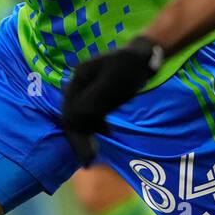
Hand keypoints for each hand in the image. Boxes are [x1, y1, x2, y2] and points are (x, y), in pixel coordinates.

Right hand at [61, 37, 163, 164]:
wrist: (144, 54)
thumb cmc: (130, 66)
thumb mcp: (112, 82)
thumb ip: (93, 99)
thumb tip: (76, 118)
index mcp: (79, 77)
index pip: (69, 110)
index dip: (75, 133)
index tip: (84, 152)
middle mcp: (79, 83)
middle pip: (72, 114)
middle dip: (79, 137)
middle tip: (88, 159)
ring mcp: (88, 88)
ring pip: (81, 116)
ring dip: (86, 133)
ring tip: (93, 153)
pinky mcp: (98, 93)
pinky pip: (91, 113)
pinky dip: (95, 125)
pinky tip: (105, 133)